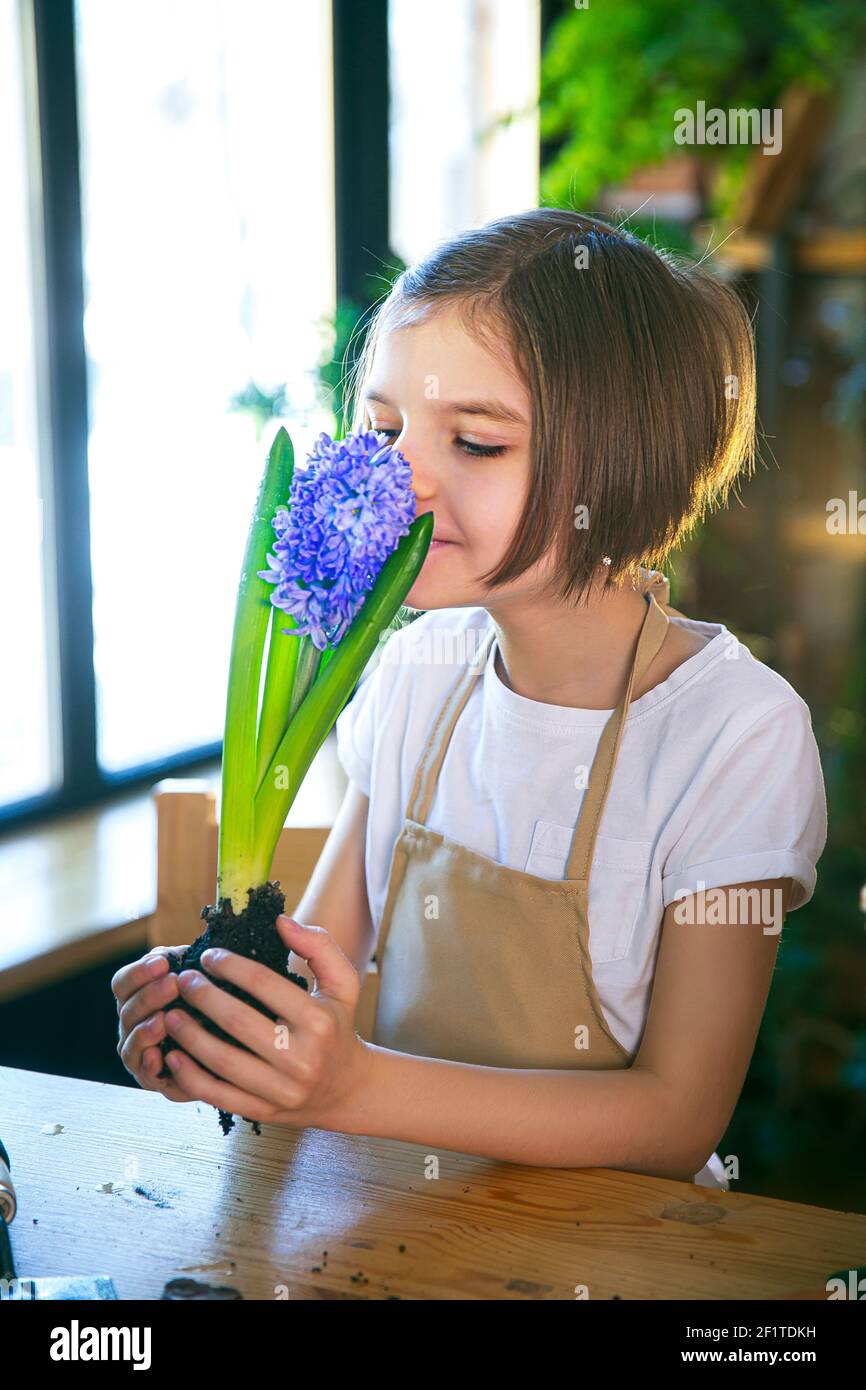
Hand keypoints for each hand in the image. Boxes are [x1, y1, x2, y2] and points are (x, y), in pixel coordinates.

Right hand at [112, 945, 193, 1101]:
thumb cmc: (205, 1007)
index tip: (163, 962)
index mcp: (136, 997)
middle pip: (128, 1009)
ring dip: (146, 1029)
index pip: (123, 982)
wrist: (222, 1051)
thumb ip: (186, 965)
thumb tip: (191, 950)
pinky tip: (158, 1055)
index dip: (139, 972)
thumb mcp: (196, 982)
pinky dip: (149, 1064)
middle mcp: (131, 1025)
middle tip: (173, 984)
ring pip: (132, 1041)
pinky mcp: (151, 1078)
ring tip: (163, 1020)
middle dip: (150, 995)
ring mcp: (137, 1053)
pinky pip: (144, 1073)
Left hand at [159, 915, 372, 1130]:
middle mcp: (301, 1058)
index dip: (230, 965)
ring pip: (222, 1061)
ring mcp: (281, 1090)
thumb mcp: (343, 983)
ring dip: (189, 1035)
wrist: (346, 1090)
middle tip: (183, 979)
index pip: (264, 985)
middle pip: (238, 1022)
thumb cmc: (337, 1027)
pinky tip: (173, 1054)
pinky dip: (190, 1076)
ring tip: (171, 1013)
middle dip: (203, 996)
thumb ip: (319, 946)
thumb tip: (280, 921)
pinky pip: (217, 1095)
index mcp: (319, 1022)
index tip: (209, 955)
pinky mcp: (262, 1112)